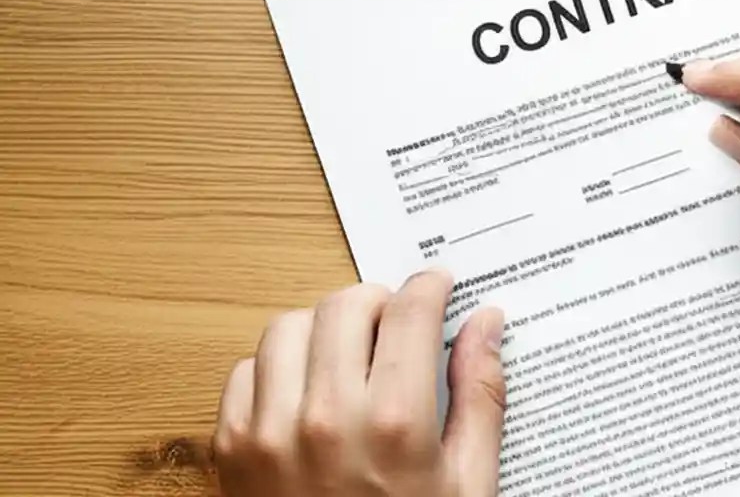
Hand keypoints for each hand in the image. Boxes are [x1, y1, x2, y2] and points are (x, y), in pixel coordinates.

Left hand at [213, 270, 505, 496]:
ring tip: (350, 356)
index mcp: (394, 422)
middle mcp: (326, 417)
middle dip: (379, 301)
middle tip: (398, 323)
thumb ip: (480, 396)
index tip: (437, 285)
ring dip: (324, 328)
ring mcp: (270, 431)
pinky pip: (244, 371)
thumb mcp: (468, 484)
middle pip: (346, 303)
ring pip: (288, 326)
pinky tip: (307, 392)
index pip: (410, 310)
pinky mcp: (231, 449)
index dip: (429, 285)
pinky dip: (276, 367)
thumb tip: (487, 324)